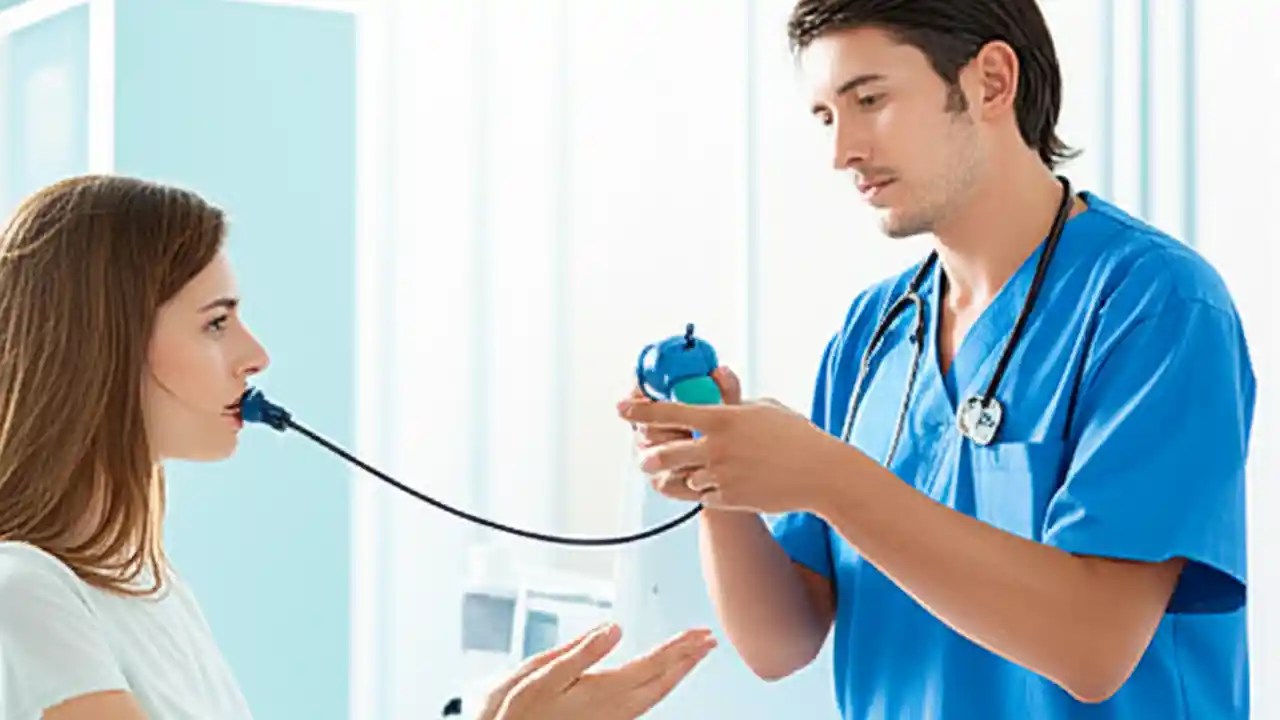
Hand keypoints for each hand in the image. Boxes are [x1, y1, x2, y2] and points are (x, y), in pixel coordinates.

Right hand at [478, 624, 716, 719]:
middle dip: (687, 659)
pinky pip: (643, 704)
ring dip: (678, 674)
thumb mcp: (540, 675)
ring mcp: (610, 719)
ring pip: (655, 696)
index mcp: (601, 689)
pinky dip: (659, 686)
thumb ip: (581, 651)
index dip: (679, 648)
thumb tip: (615, 628)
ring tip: (693, 656)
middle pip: (662, 682)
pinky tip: (660, 680)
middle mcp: (613, 707)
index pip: (652, 664)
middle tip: (709, 640)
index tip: (701, 633)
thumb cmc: (517, 711)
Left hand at [617, 389, 851, 513]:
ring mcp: (721, 476)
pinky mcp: (728, 499)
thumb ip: (733, 397)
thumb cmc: (795, 436)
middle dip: (648, 455)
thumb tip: (716, 379)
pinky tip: (713, 483)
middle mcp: (716, 448)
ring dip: (680, 474)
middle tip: (645, 455)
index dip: (640, 409)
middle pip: (664, 453)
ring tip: (686, 470)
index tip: (622, 408)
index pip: (670, 411)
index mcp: (722, 419)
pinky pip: (701, 495)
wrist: (819, 475)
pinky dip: (702, 490)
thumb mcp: (763, 407)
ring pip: (681, 477)